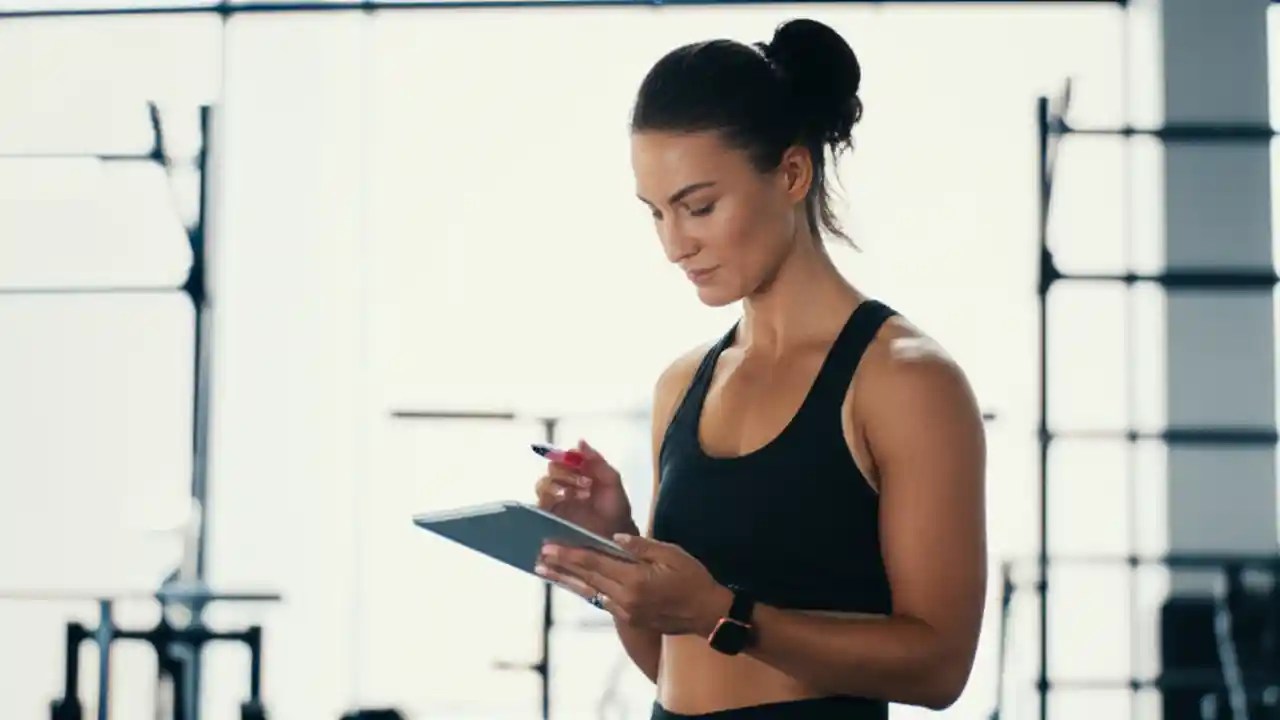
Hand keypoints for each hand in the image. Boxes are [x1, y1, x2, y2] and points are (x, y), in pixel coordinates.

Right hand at [534, 439, 635, 538]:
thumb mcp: (611, 481)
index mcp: (580, 473)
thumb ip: (597, 461)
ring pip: (543, 483)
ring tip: (577, 493)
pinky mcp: (550, 515)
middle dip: (567, 471)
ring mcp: (556, 500)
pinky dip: (551, 497)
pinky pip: (540, 502)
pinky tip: (566, 500)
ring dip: (559, 483)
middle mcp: (565, 484)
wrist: (615, 536)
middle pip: (552, 467)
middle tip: (586, 482)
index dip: (570, 456)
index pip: (566, 457)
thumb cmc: (615, 509)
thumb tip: (580, 441)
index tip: (579, 461)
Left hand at [536, 533, 731, 636]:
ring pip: (590, 592)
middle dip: (561, 566)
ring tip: (546, 571)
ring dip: (567, 580)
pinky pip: (601, 601)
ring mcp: (625, 611)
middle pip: (587, 578)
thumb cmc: (693, 579)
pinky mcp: (628, 618)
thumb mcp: (671, 554)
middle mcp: (625, 599)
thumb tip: (614, 538)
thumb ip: (640, 546)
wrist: (707, 614)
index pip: (595, 563)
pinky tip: (574, 583)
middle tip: (539, 557)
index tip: (550, 546)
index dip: (571, 554)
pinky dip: (585, 590)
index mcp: (635, 581)